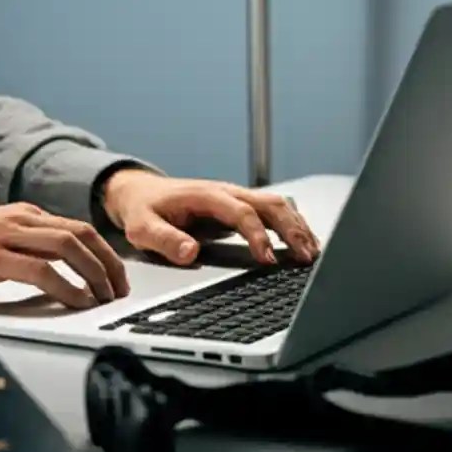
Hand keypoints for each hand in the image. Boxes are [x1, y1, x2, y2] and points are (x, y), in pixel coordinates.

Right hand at [0, 203, 129, 308]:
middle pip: (81, 234)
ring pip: (68, 248)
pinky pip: (42, 271)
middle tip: (119, 290)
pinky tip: (77, 302)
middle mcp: (18, 219)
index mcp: (20, 215)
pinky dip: (67, 287)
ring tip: (103, 298)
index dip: (103, 253)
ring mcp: (5, 236)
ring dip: (94, 274)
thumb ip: (21, 247)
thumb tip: (52, 270)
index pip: (76, 228)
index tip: (115, 277)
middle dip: (108, 264)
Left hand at [101, 169, 320, 265]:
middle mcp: (226, 192)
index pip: (241, 213)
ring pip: (277, 206)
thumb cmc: (142, 209)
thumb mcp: (142, 227)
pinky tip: (303, 243)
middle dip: (291, 230)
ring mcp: (235, 197)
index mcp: (206, 195)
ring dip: (297, 227)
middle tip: (305, 257)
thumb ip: (164, 240)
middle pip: (270, 205)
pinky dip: (292, 225)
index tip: (268, 259)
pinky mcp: (240, 206)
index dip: (258, 235)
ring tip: (312, 253)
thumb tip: (191, 253)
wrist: (139, 191)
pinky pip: (273, 211)